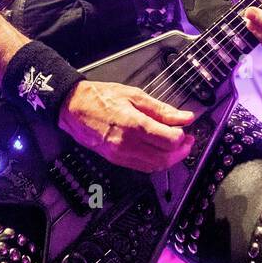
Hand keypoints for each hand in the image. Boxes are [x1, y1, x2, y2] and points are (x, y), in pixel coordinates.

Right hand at [59, 81, 194, 171]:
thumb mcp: (135, 95)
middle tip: (187, 140)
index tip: (186, 129)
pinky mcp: (115, 160)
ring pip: (155, 166)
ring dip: (170, 159)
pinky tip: (159, 151)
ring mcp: (120, 155)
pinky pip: (142, 167)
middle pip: (165, 158)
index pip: (169, 141)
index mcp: (134, 125)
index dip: (182, 137)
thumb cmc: (100, 98)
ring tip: (176, 146)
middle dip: (181, 151)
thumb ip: (162, 109)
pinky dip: (156, 162)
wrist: (73, 107)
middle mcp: (127, 144)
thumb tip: (184, 117)